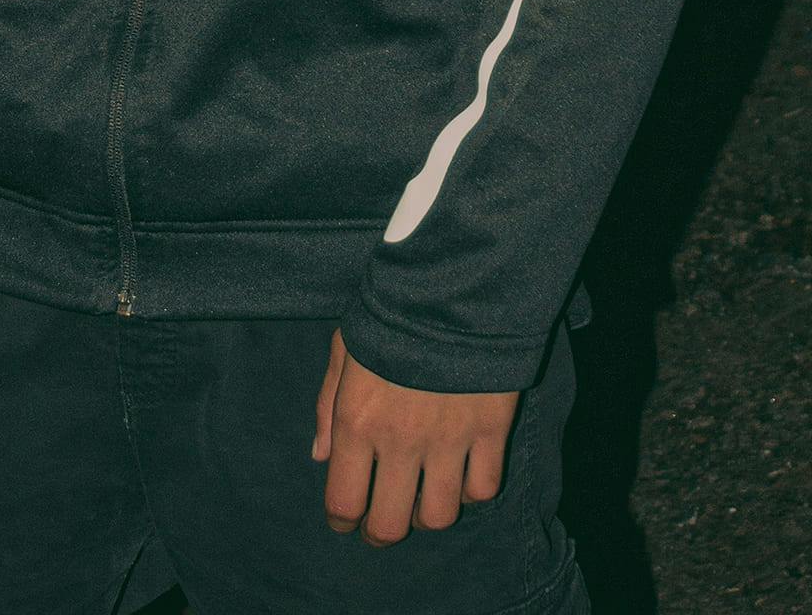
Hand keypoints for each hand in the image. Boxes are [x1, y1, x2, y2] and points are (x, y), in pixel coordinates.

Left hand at [312, 327, 520, 544]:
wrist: (453, 280)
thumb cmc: (390, 312)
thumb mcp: (345, 347)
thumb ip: (328, 405)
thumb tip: (321, 457)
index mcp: (358, 420)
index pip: (344, 502)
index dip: (342, 521)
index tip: (345, 521)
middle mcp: (400, 440)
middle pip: (390, 525)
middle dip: (381, 532)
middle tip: (382, 522)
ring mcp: (449, 439)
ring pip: (438, 516)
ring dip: (426, 514)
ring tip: (422, 496)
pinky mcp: (491, 429)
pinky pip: (483, 489)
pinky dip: (470, 491)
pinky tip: (460, 474)